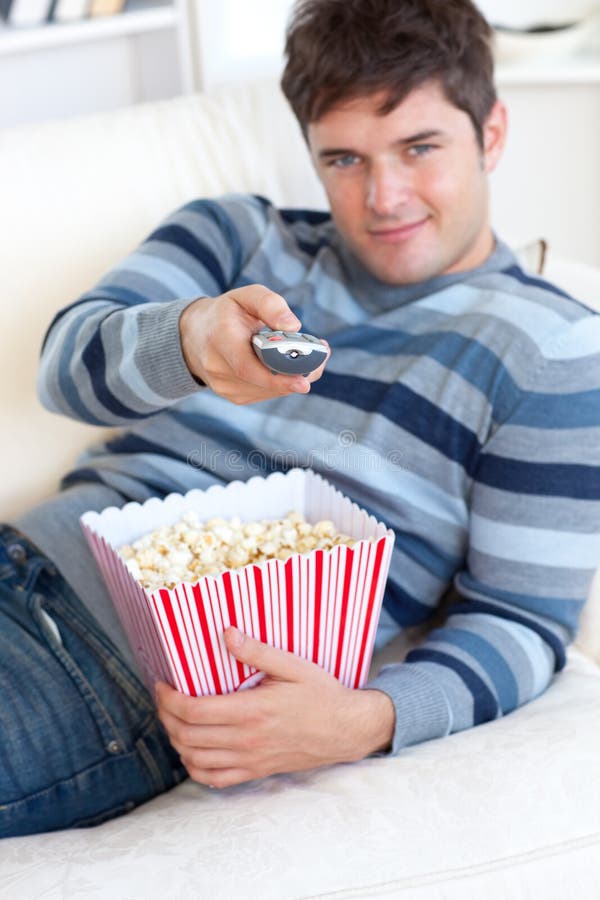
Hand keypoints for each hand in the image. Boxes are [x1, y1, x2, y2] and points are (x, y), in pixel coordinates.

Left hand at [155, 626, 394, 788]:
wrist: (346, 729)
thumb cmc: (321, 694)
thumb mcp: (293, 665)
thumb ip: (258, 652)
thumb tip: (226, 634)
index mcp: (253, 711)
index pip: (194, 711)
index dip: (169, 699)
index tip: (163, 684)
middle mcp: (247, 740)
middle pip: (187, 736)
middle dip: (166, 716)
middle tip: (163, 698)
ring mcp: (250, 760)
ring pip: (195, 759)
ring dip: (176, 740)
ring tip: (173, 720)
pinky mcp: (256, 771)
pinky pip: (215, 779)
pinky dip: (194, 767)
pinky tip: (192, 750)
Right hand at [179, 284, 329, 403]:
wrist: (195, 336)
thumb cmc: (226, 313)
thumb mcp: (245, 296)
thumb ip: (270, 304)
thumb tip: (293, 326)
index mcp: (220, 339)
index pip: (248, 367)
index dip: (278, 379)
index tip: (304, 382)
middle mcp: (218, 368)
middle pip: (264, 382)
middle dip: (296, 374)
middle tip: (320, 359)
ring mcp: (224, 387)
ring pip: (269, 391)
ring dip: (293, 378)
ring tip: (308, 358)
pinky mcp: (234, 396)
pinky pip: (266, 394)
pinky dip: (282, 383)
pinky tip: (288, 368)